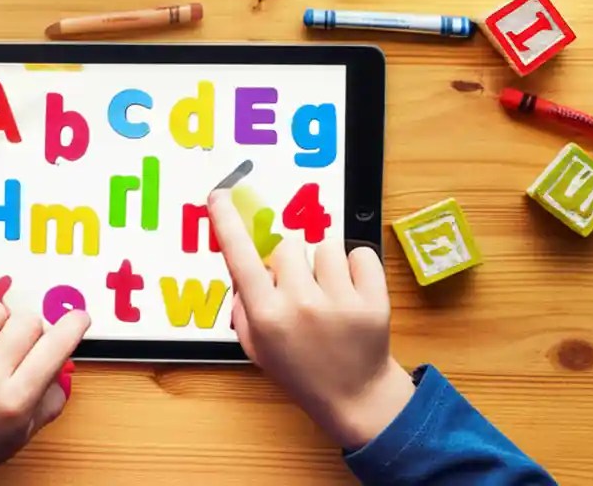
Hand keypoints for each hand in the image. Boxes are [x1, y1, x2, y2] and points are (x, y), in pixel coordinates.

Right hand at [209, 190, 414, 448]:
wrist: (354, 397)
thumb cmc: (301, 370)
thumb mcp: (256, 347)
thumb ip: (243, 306)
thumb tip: (242, 268)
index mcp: (267, 316)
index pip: (240, 256)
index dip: (226, 222)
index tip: (220, 196)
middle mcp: (301, 305)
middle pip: (288, 245)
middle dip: (291, 260)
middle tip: (300, 286)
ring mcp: (339, 302)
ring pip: (326, 246)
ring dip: (325, 264)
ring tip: (329, 293)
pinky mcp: (373, 300)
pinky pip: (361, 254)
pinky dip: (357, 267)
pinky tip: (352, 291)